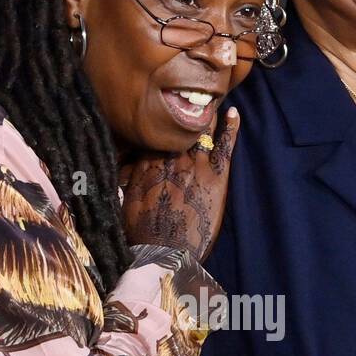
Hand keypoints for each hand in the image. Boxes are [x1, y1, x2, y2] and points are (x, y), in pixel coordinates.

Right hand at [118, 106, 239, 261]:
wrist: (166, 252)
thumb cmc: (142, 234)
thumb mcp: (125, 203)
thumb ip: (128, 181)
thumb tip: (123, 170)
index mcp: (148, 163)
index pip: (155, 136)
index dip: (159, 128)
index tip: (161, 121)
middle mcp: (171, 158)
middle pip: (178, 128)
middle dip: (182, 116)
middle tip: (186, 104)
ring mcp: (195, 165)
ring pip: (201, 130)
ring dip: (204, 116)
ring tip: (207, 103)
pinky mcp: (215, 176)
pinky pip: (225, 145)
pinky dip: (231, 127)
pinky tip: (233, 112)